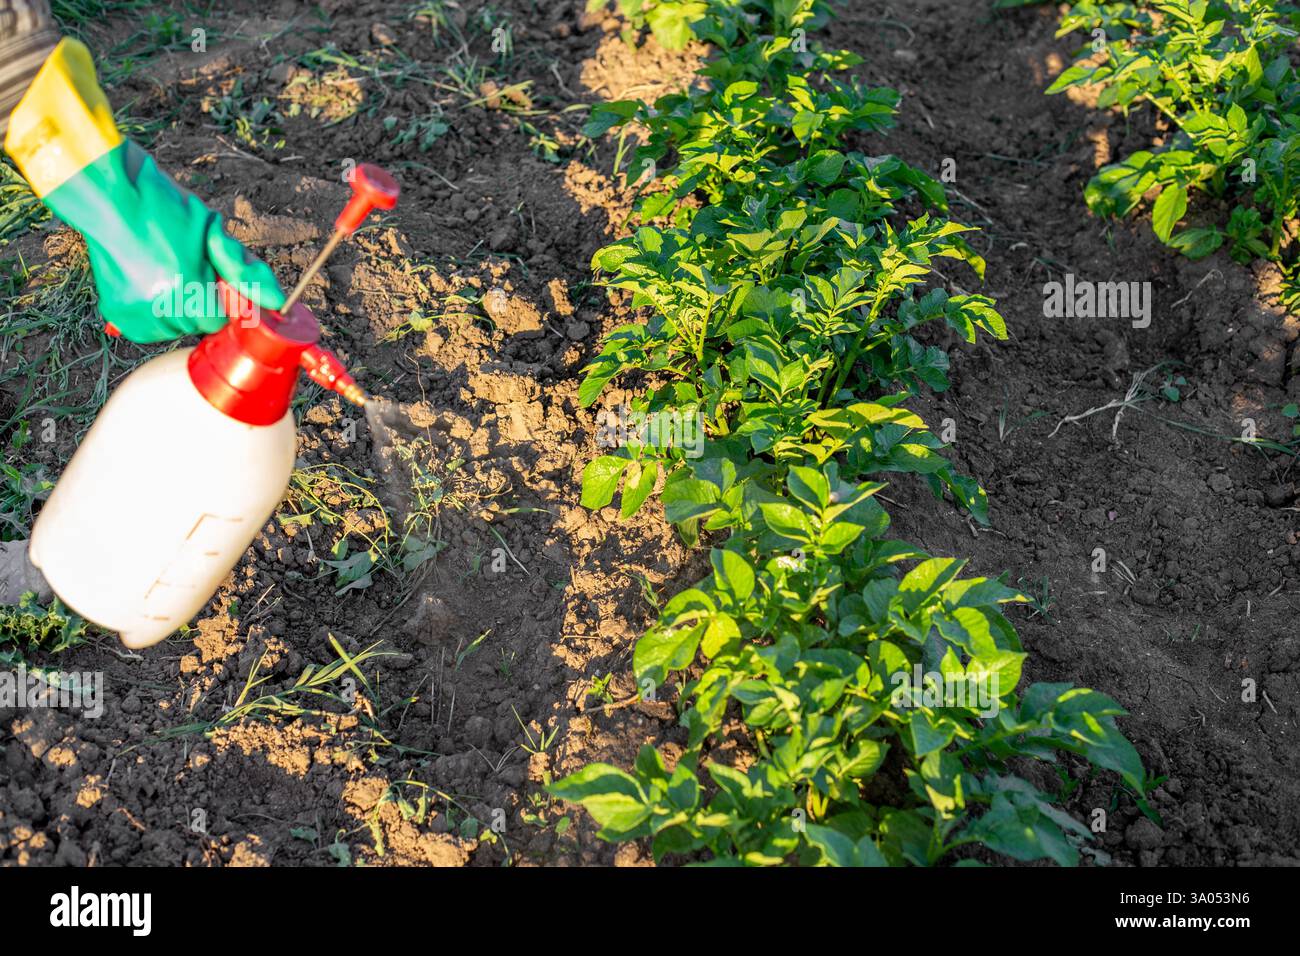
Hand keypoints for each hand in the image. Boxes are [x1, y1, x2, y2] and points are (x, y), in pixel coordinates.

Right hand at [4, 39, 284, 342]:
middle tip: (184, 269)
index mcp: (187, 288)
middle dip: (197, 301)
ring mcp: (134, 313)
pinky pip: (146, 329)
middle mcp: (159, 307)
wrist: (109, 195)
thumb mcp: (213, 233)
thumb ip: (246, 271)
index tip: (211, 280)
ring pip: (171, 329)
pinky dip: (151, 313)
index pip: (218, 320)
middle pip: (196, 325)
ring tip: (163, 272)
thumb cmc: (166, 209)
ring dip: (174, 309)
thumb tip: (277, 301)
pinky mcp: (116, 314)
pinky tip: (148, 284)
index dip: (219, 299)